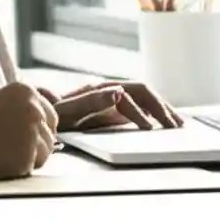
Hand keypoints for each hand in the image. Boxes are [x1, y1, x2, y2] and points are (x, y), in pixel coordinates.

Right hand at [0, 82, 58, 181]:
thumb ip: (21, 110)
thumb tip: (46, 125)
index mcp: (25, 90)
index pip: (49, 115)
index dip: (32, 129)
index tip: (11, 134)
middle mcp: (33, 108)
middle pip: (50, 133)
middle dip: (33, 143)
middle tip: (3, 146)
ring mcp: (31, 132)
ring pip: (44, 153)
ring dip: (25, 157)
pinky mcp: (26, 156)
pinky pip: (32, 168)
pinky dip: (17, 169)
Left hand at [40, 81, 183, 131]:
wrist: (42, 115)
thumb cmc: (52, 115)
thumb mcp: (67, 111)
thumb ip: (92, 102)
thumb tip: (118, 92)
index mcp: (98, 90)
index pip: (128, 97)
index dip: (139, 113)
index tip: (149, 130)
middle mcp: (108, 90)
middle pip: (142, 92)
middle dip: (160, 107)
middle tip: (175, 126)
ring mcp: (112, 98)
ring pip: (143, 98)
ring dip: (161, 109)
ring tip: (177, 124)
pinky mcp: (113, 109)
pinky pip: (139, 107)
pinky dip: (154, 114)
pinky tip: (162, 124)